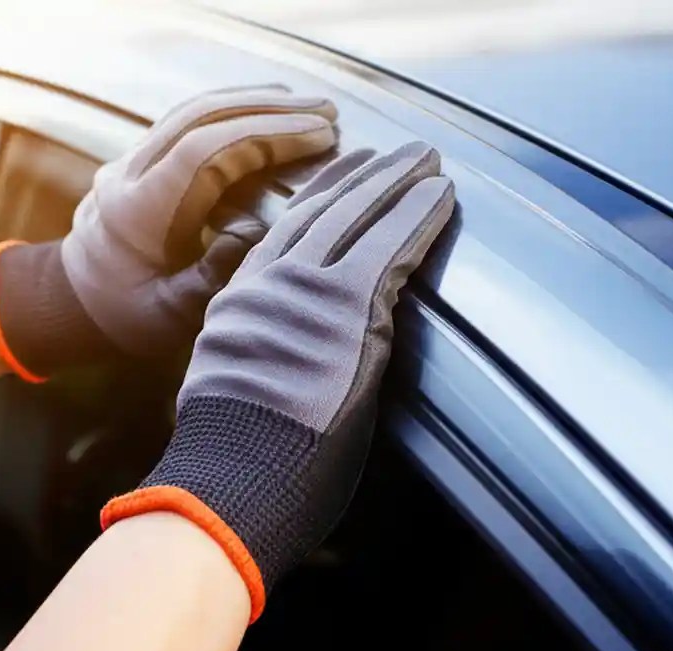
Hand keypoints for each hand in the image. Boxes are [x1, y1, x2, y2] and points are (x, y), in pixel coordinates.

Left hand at [0, 86, 337, 380]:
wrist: (72, 303)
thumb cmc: (127, 317)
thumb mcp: (171, 316)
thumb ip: (211, 277)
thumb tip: (258, 231)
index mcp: (138, 213)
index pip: (205, 152)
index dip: (265, 137)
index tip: (318, 138)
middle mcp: (129, 175)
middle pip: (201, 118)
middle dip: (270, 111)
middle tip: (328, 113)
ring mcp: (130, 160)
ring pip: (194, 111)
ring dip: (254, 102)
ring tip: (308, 106)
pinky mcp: (139, 159)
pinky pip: (187, 121)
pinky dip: (232, 111)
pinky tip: (268, 112)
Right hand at [101, 142, 455, 620]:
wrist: (233, 478)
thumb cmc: (239, 464)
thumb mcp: (231, 398)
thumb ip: (260, 367)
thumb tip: (281, 379)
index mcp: (242, 306)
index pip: (285, 236)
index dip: (319, 198)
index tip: (342, 172)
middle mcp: (269, 286)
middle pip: (323, 212)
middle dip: (363, 175)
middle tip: (395, 151)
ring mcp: (306, 292)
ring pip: (358, 216)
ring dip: (397, 181)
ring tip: (427, 157)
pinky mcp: (345, 306)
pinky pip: (390, 245)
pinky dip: (418, 215)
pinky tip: (441, 192)